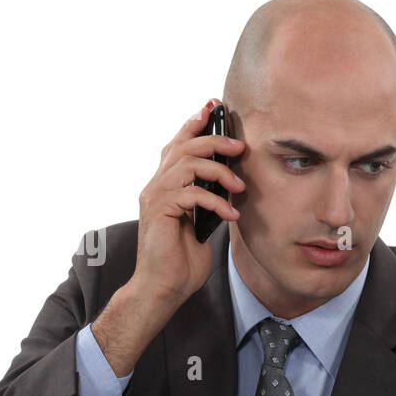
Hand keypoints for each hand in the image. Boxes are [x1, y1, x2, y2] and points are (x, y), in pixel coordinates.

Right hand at [132, 97, 245, 307]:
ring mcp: (155, 197)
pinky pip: (192, 194)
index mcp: (165, 184)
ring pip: (187, 165)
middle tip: (240, 147)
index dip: (194, 123)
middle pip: (184, 147)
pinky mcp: (160, 212)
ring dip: (219, 172)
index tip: (215, 108)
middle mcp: (156, 186)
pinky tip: (231, 214)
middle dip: (214, 141)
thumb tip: (230, 184)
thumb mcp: (201, 222)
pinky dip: (216, 202)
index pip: (178, 144)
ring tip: (239, 187)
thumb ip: (207, 200)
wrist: (164, 286)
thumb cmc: (182, 258)